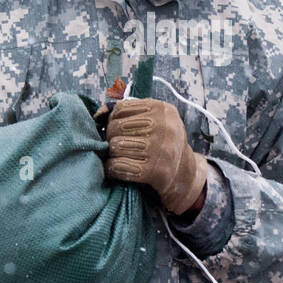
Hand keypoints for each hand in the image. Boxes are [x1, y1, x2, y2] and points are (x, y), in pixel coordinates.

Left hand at [104, 98, 207, 214]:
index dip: (113, 119)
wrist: (184, 173)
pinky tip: (116, 169)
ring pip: (115, 146)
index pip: (121, 109)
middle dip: (112, 137)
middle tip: (118, 145)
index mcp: (162, 109)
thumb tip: (99, 113)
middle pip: (116, 127)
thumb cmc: (164, 143)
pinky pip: (118, 166)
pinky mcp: (153, 170)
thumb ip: (130, 112)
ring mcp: (158, 149)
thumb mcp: (156, 120)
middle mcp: (162, 126)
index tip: (118, 130)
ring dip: (112, 154)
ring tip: (120, 156)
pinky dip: (112, 168)